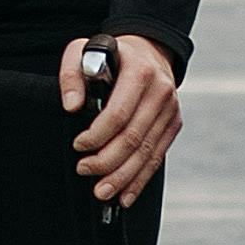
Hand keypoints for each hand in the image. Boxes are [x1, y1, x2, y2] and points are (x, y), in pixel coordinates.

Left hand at [68, 33, 182, 204]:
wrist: (148, 51)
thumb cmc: (111, 54)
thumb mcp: (84, 50)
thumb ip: (72, 75)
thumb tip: (71, 106)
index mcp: (139, 72)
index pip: (119, 113)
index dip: (98, 134)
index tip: (78, 145)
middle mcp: (160, 91)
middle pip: (134, 137)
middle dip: (107, 161)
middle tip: (85, 170)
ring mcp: (170, 109)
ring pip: (147, 152)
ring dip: (123, 176)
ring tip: (102, 191)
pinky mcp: (173, 124)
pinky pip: (157, 156)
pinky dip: (140, 179)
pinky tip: (125, 194)